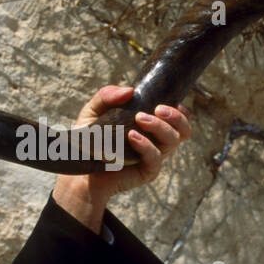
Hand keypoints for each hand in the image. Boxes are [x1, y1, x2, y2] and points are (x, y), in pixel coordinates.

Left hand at [52, 85, 191, 231]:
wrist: (80, 167)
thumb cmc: (90, 138)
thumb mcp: (94, 111)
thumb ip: (107, 96)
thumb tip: (130, 91)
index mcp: (151, 127)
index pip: (179, 120)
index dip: (182, 112)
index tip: (172, 102)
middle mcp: (157, 142)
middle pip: (183, 130)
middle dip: (176, 117)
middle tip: (157, 109)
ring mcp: (152, 157)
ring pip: (172, 141)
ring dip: (160, 126)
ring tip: (140, 118)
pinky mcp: (146, 172)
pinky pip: (155, 158)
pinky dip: (146, 145)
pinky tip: (132, 136)